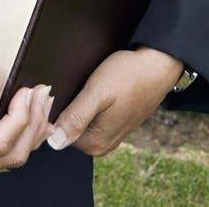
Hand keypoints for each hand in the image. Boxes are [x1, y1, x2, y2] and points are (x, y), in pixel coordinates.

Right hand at [0, 67, 53, 174]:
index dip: (20, 118)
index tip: (28, 91)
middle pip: (12, 154)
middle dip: (33, 124)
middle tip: (42, 92)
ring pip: (11, 155)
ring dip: (31, 129)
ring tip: (42, 101)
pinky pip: (2, 149)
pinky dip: (21, 133)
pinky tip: (27, 116)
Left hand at [47, 47, 182, 155]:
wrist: (157, 65)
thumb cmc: (128, 75)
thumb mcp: (97, 93)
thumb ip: (76, 118)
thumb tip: (54, 142)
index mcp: (95, 143)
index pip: (56, 133)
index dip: (51, 111)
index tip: (53, 92)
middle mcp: (102, 144)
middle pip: (66, 127)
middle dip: (63, 107)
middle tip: (71, 82)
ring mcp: (109, 133)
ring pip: (77, 118)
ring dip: (74, 102)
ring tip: (83, 83)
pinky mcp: (114, 120)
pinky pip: (90, 114)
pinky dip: (86, 100)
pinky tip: (93, 87)